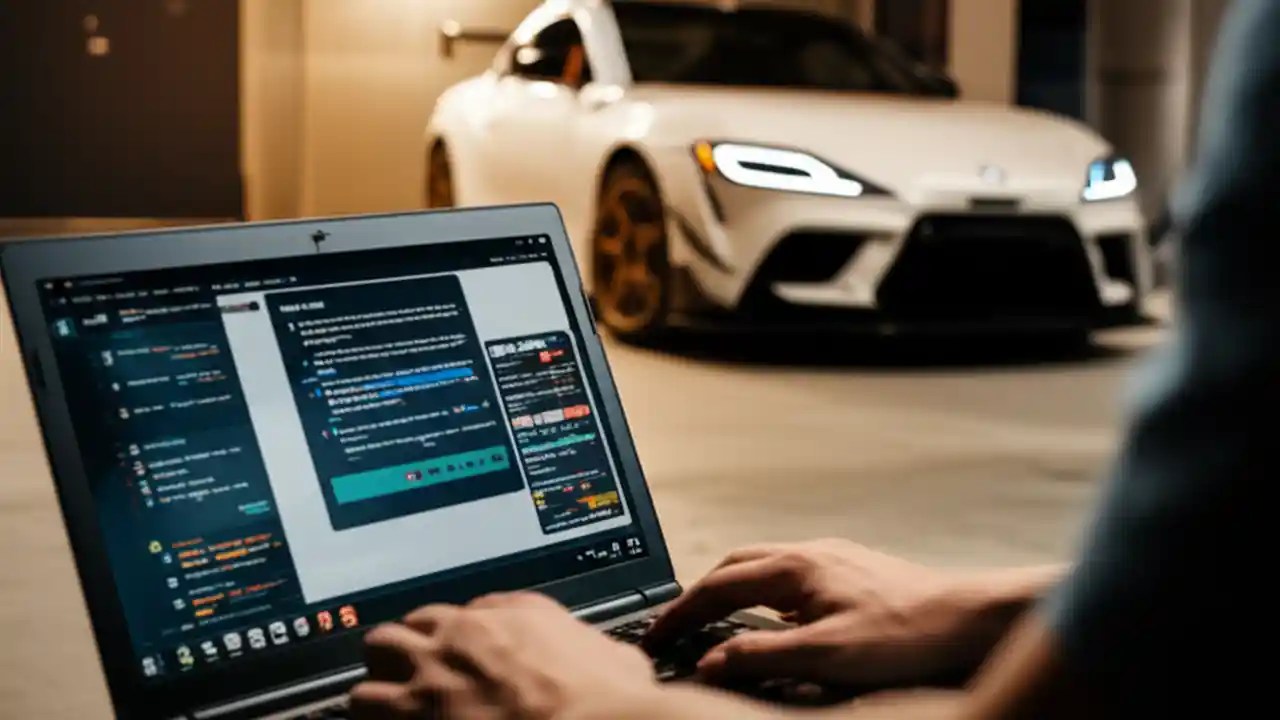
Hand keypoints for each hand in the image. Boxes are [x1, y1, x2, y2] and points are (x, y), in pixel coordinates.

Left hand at [350, 592, 656, 719]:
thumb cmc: (610, 699)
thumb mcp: (611, 655)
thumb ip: (582, 646)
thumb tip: (598, 656)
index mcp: (510, 617)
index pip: (461, 614)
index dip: (456, 638)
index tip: (460, 657)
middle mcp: (461, 637)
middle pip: (404, 627)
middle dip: (403, 652)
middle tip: (413, 680)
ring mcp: (431, 677)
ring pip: (373, 661)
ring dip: (379, 685)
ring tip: (388, 708)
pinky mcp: (410, 714)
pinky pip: (363, 706)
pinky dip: (371, 716)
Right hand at [646, 539, 1059, 687]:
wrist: (968, 619)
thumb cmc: (906, 634)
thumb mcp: (826, 655)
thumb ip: (762, 658)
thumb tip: (709, 663)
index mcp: (794, 567)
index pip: (716, 586)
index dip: (679, 613)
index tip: (655, 636)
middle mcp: (809, 553)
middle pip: (734, 565)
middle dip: (699, 594)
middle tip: (676, 625)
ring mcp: (832, 559)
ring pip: (764, 567)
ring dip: (731, 589)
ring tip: (715, 620)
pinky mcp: (852, 571)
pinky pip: (791, 575)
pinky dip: (765, 594)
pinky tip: (776, 620)